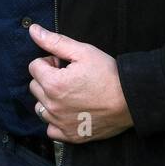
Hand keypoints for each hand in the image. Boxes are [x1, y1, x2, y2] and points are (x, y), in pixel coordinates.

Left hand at [27, 22, 132, 142]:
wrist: (131, 101)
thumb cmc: (109, 75)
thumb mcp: (83, 52)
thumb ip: (55, 41)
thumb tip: (33, 30)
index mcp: (52, 83)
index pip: (34, 66)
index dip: (50, 62)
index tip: (64, 64)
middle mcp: (52, 105)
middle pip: (35, 86)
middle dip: (48, 79)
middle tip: (69, 77)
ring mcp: (60, 122)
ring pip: (40, 107)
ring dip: (49, 99)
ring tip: (70, 94)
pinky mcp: (70, 135)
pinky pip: (50, 129)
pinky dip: (56, 121)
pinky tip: (69, 112)